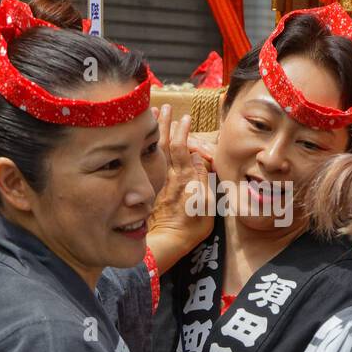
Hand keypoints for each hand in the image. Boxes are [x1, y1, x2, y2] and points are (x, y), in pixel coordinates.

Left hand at [146, 106, 212, 265]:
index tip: (185, 117)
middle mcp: (171, 177)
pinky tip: (145, 137)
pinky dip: (147, 147)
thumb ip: (203, 182)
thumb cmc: (189, 229)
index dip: (183, 132)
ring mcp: (159, 181)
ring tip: (154, 115)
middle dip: (166, 125)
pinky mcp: (151, 187)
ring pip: (156, 152)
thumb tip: (200, 160)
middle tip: (165, 108)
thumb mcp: (206, 208)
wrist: (166, 243)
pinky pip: (149, 162)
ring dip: (156, 133)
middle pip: (167, 145)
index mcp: (186, 179)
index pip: (184, 149)